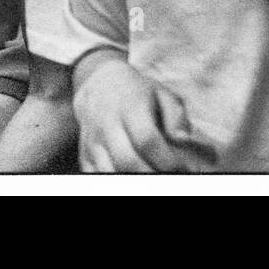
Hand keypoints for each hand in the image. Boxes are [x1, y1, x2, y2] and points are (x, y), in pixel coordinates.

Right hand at [73, 57, 217, 172]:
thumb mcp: (162, 93)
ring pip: (110, 172)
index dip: (165, 158)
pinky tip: (132, 179)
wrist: (98, 85)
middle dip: (150, 176)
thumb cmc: (138, 92)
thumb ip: (176, 115)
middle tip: (167, 178)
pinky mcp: (84, 155)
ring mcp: (93, 142)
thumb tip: (183, 138)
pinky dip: (114, 183)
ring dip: (132, 182)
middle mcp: (108, 125)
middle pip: (127, 161)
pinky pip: (96, 177)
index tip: (180, 167)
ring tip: (152, 180)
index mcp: (130, 107)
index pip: (147, 139)